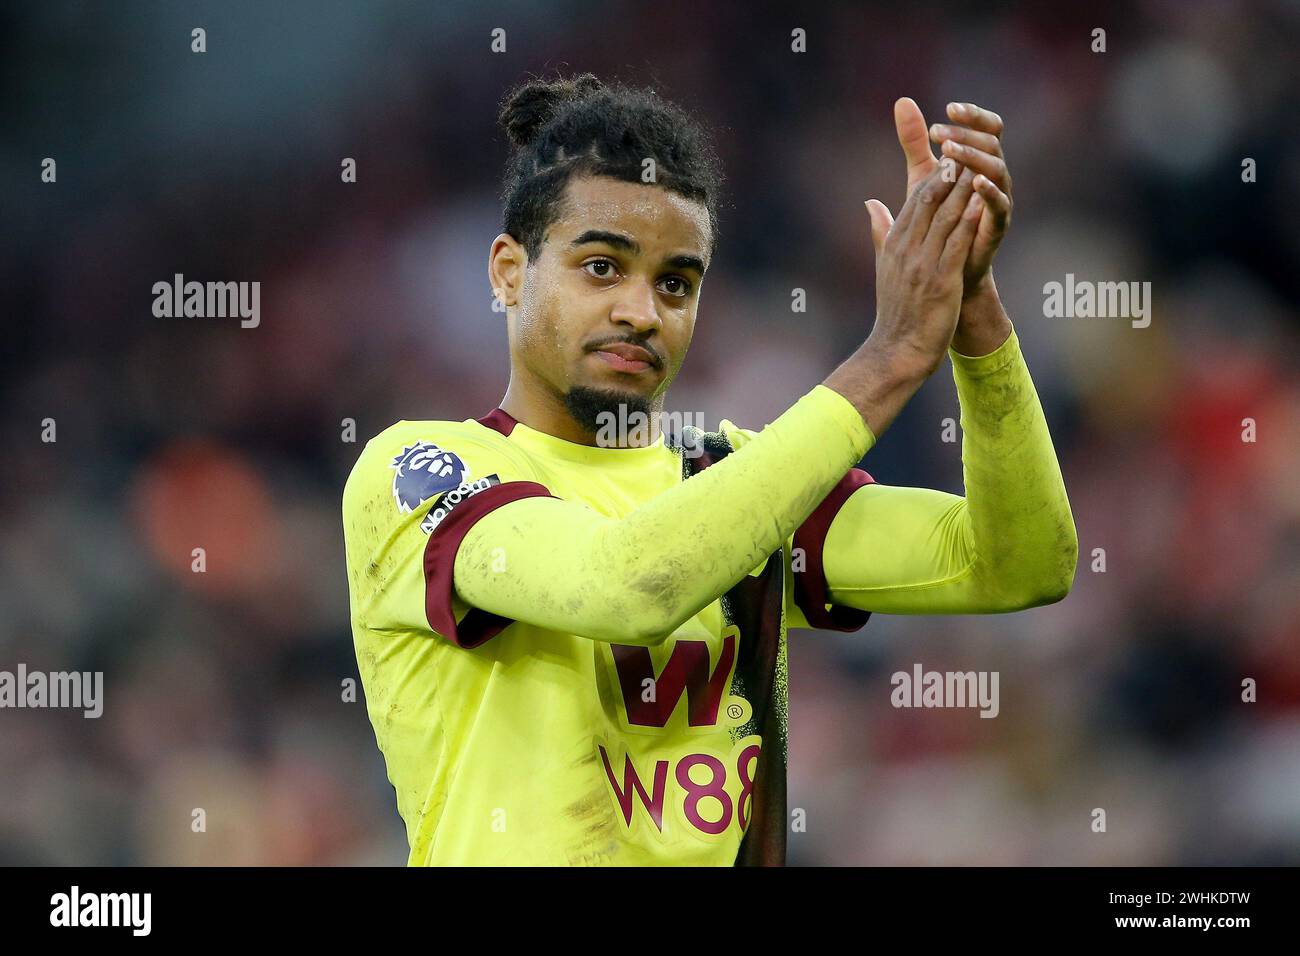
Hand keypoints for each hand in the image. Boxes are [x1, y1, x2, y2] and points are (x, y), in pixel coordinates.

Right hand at [861, 162, 984, 380]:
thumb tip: (870, 203)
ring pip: (944, 217)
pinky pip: (957, 242)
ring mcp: (922, 264)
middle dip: (948, 173)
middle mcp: (906, 250)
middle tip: (964, 146)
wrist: (896, 350)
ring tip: (978, 164)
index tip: (948, 153)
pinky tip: (982, 201)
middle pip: (928, 202)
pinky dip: (970, 219)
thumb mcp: (884, 267)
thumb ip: (879, 232)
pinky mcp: (940, 280)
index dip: (933, 175)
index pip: (915, 202)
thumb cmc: (895, 313)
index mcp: (895, 245)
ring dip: (962, 189)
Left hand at [893, 98, 1012, 295]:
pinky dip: (989, 192)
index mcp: (978, 162)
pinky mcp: (997, 225)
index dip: (972, 116)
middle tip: (938, 133)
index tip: (948, 109)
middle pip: (992, 143)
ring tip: (950, 150)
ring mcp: (999, 199)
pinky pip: (1001, 204)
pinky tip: (975, 182)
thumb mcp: (921, 175)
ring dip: (974, 157)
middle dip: (966, 134)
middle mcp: (994, 175)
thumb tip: (902, 102)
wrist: (941, 269)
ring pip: (997, 169)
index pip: (985, 128)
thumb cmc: (935, 218)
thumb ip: (914, 142)